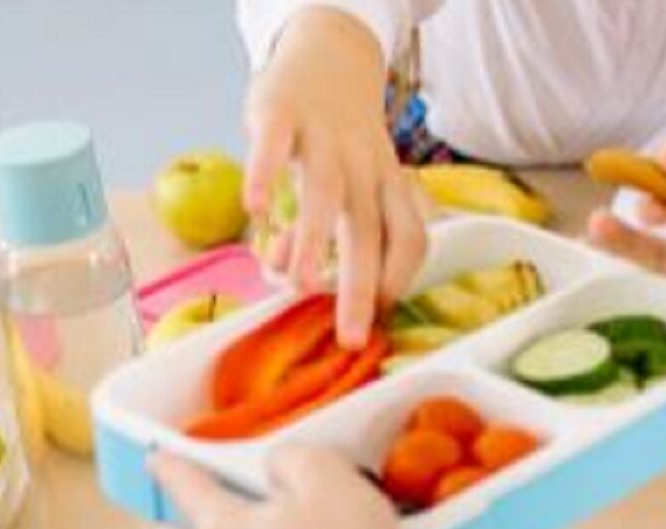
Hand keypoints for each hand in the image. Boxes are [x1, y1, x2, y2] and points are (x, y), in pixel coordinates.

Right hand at [243, 8, 428, 347]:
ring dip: (313, 241)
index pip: (410, 239)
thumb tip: (292, 283)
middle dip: (360, 287)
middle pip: (369, 231)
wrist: (329, 58)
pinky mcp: (283, 111)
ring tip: (294, 282)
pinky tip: (256, 209)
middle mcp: (365, 166)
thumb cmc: (340, 143)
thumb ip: (327, 235)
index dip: (398, 281)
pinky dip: (265, 173)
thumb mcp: (354, 185)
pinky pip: (275, 143)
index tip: (375, 321)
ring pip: (326, 192)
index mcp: (390, 188)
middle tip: (348, 334)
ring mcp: (325, 138)